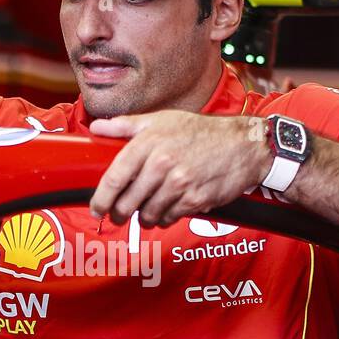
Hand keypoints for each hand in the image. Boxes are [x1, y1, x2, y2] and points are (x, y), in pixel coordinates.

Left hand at [88, 111, 271, 227]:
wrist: (241, 145)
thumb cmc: (200, 131)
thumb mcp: (162, 120)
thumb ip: (126, 125)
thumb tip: (96, 127)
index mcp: (150, 142)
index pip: (115, 177)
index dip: (101, 198)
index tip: (96, 208)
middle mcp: (162, 164)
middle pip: (128, 202)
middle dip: (119, 213)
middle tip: (118, 215)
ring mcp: (179, 184)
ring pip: (147, 214)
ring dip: (143, 217)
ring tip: (145, 210)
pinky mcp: (195, 200)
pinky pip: (168, 218)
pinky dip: (163, 218)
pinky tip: (167, 208)